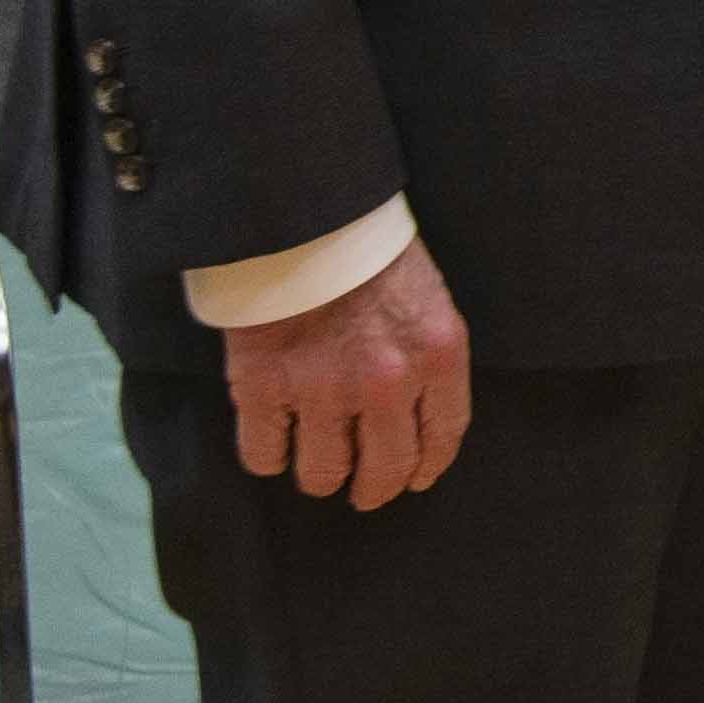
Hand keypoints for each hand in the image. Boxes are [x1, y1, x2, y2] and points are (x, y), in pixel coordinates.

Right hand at [223, 238, 473, 512]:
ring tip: (317, 464)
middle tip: (364, 490)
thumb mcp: (426, 297)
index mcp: (436, 354)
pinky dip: (268, 456)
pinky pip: (264, 454)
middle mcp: (385, 382)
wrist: (301, 211)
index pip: (441, 437)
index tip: (414, 478)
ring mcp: (321, 389)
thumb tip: (417, 416)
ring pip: (323, 473)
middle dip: (374, 488)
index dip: (426, 467)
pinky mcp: (262, 387)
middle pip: (385, 470)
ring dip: (321, 475)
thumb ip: (427, 357)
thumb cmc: (367, 248)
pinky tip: (273, 443)